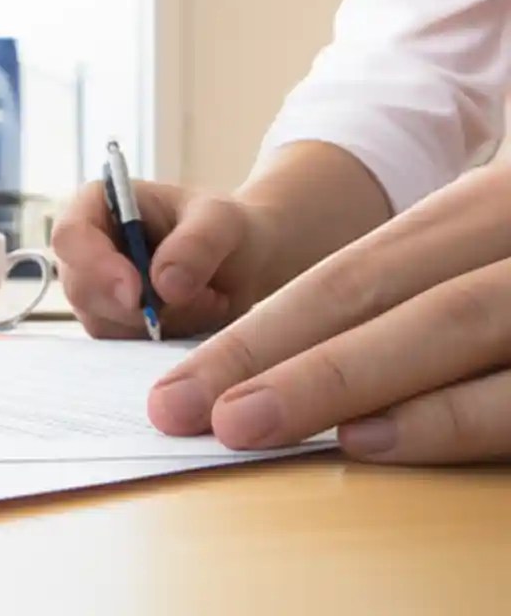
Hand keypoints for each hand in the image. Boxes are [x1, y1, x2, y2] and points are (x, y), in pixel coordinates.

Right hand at [51, 179, 275, 339]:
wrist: (243, 263)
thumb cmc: (225, 228)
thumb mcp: (222, 222)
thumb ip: (197, 244)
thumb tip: (163, 285)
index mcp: (96, 206)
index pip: (70, 236)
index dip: (95, 265)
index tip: (137, 293)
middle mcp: (85, 250)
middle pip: (81, 288)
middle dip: (136, 305)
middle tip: (200, 299)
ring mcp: (95, 292)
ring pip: (103, 323)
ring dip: (159, 323)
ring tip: (208, 300)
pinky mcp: (112, 325)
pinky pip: (122, 347)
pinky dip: (163, 339)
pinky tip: (196, 318)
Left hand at [149, 162, 510, 463]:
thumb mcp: (489, 249)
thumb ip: (415, 293)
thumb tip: (288, 362)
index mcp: (480, 210)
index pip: (346, 276)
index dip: (255, 336)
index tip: (175, 390)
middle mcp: (507, 233)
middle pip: (368, 291)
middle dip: (262, 353)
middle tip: (173, 409)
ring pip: (442, 321)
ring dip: (332, 377)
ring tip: (237, 423)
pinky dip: (444, 416)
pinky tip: (364, 440)